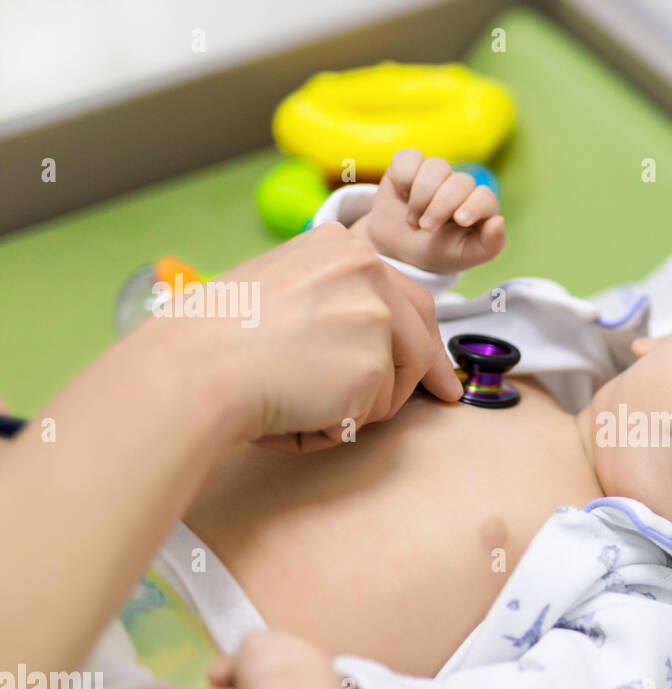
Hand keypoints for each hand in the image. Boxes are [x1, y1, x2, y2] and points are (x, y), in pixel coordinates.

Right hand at [191, 221, 462, 452]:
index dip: (420, 331)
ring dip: (358, 405)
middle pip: (420, 329)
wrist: (195, 367)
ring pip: (394, 380)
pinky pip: (371, 414)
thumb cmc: (217, 339)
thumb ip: (331, 302)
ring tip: (300, 403)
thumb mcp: (282, 289)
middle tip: (445, 395)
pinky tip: (296, 414)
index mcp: (340, 247)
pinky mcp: (375, 366)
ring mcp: (375, 316)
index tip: (434, 358)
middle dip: (431, 369)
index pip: (401, 292)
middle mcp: (366, 271)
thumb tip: (372, 341)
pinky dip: (337, 427)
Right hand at [355, 148, 505, 273]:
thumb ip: (489, 245)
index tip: (459, 220)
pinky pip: (410, 158)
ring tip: (414, 218)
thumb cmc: (436, 252)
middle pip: (460, 183)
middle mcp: (461, 186)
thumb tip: (499, 221)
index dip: (474, 206)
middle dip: (441, 206)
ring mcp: (437, 172)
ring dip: (421, 196)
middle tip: (426, 227)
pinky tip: (403, 195)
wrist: (398, 250)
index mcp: (480, 207)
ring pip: (436, 167)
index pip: (486, 197)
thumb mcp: (464, 256)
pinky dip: (403, 177)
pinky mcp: (411, 163)